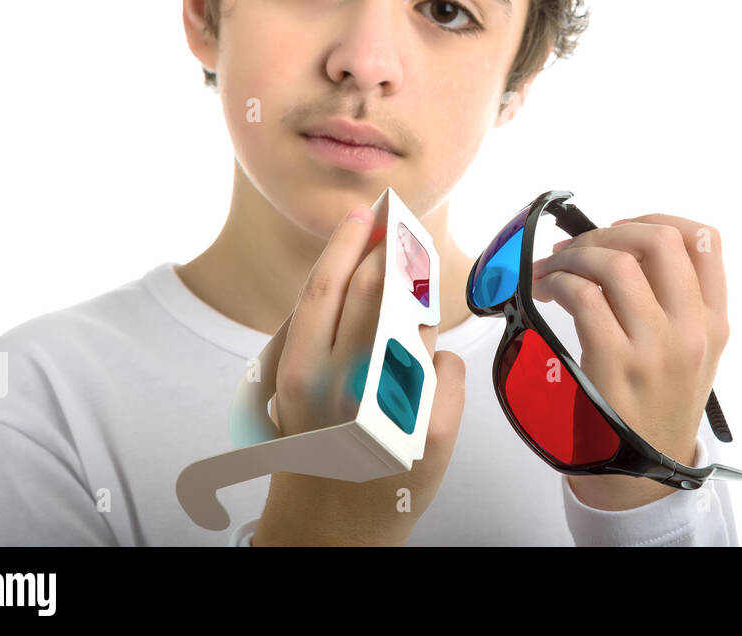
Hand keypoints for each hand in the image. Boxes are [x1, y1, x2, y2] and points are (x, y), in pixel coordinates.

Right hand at [254, 205, 466, 545]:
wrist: (328, 527)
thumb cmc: (312, 447)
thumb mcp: (294, 387)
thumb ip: (318, 331)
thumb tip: (360, 261)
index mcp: (301, 374)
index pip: (327, 288)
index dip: (348, 242)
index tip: (365, 214)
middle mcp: (344, 389)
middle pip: (375, 293)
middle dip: (393, 255)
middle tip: (401, 233)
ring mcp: (393, 409)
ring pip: (416, 325)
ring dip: (416, 308)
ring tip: (410, 298)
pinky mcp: (434, 432)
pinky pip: (447, 366)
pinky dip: (439, 361)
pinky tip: (422, 371)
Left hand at [530, 213, 727, 509]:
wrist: (642, 472)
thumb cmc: (656, 406)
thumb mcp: (691, 354)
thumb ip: (677, 302)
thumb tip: (624, 245)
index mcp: (714, 322)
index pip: (705, 241)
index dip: (659, 219)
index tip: (625, 228)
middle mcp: (691, 330)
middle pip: (658, 240)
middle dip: (609, 230)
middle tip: (580, 246)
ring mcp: (655, 347)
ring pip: (615, 263)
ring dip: (574, 255)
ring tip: (554, 268)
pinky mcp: (614, 364)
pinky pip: (583, 296)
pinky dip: (559, 282)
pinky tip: (549, 292)